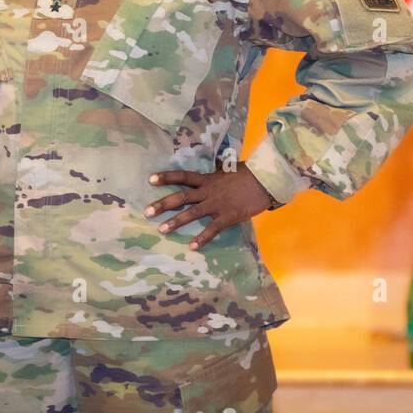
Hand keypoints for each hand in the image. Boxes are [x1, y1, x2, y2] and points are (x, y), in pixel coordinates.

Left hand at [145, 161, 274, 250]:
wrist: (265, 181)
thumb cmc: (248, 174)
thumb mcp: (229, 169)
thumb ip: (218, 172)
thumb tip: (216, 165)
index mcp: (208, 179)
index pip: (183, 176)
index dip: (166, 177)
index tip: (150, 179)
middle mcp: (208, 191)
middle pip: (181, 197)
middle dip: (163, 204)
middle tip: (147, 211)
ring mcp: (217, 205)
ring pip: (192, 213)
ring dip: (176, 222)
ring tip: (162, 230)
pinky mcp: (227, 217)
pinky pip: (212, 229)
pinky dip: (202, 238)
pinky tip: (192, 247)